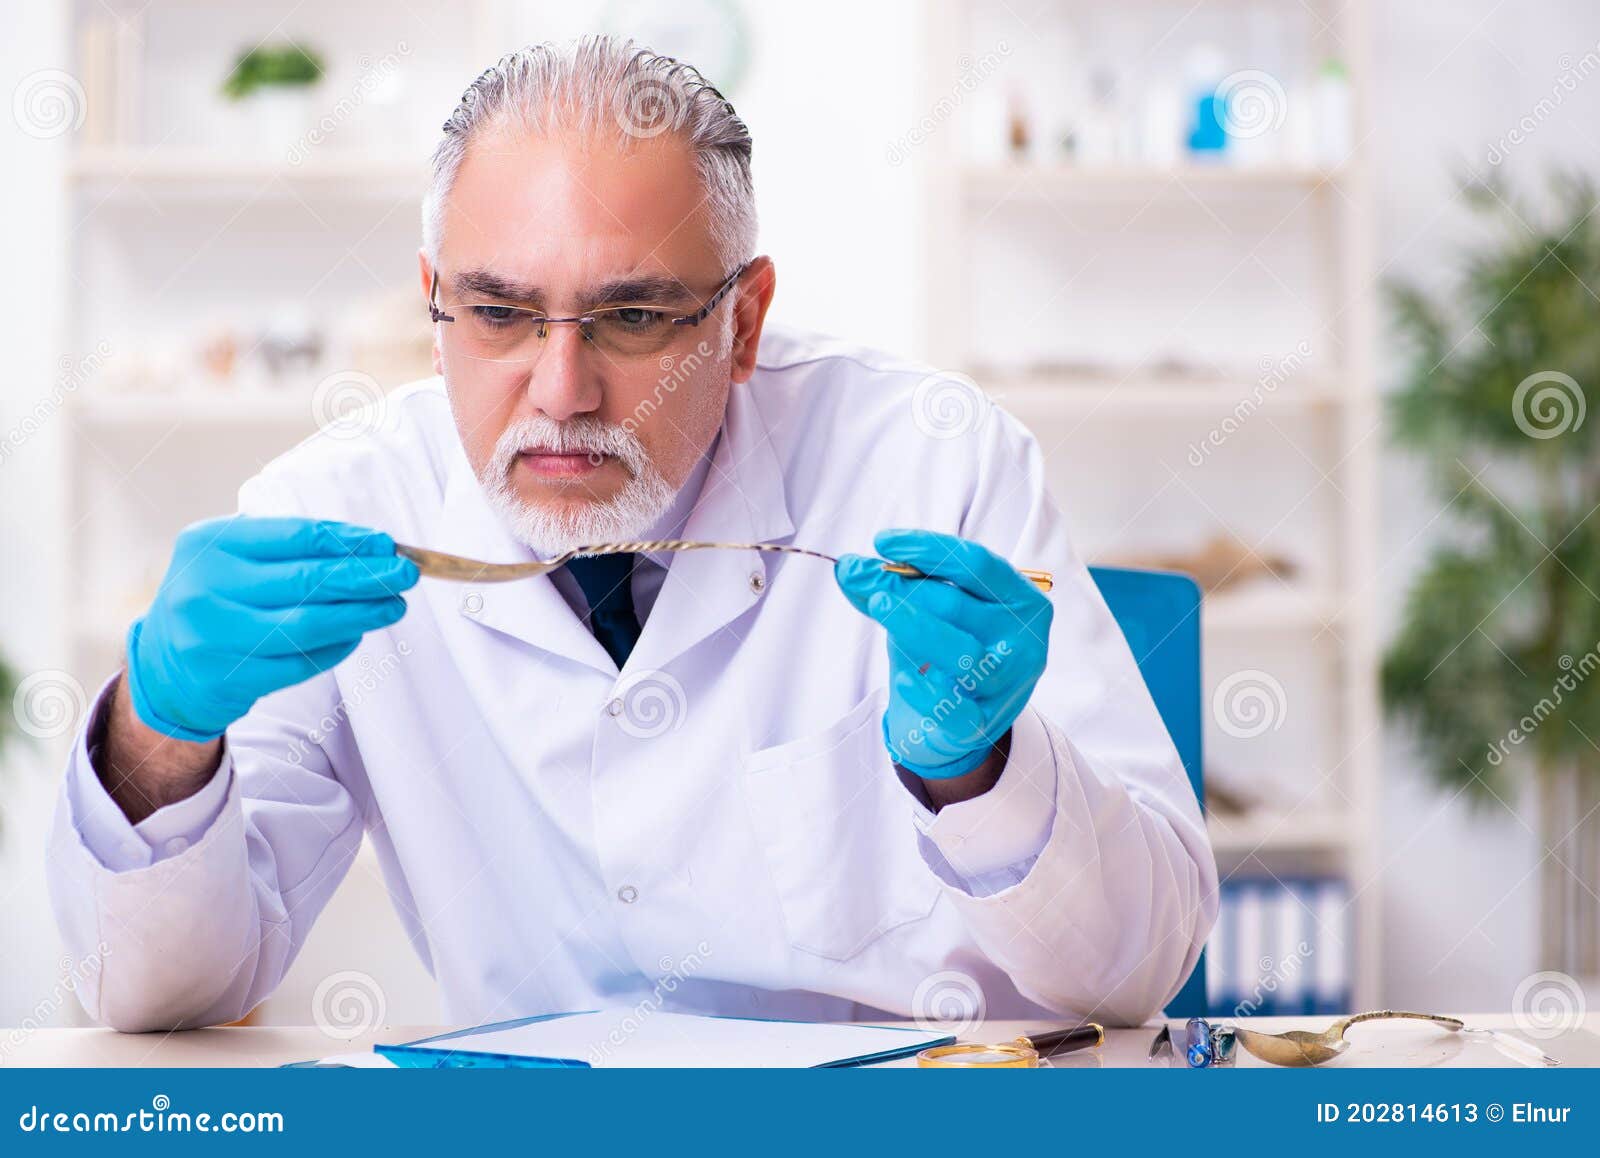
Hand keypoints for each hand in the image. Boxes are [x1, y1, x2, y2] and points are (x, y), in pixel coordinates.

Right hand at [125, 516, 418, 740]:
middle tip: (406, 574)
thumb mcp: (232, 556)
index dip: (349, 542)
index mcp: (209, 544)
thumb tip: (370, 548)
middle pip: (306, 581)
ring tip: (394, 605)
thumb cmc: (216, 596)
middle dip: (365, 577)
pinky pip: (300, 662)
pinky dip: (337, 646)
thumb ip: (288, 547)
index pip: (296, 537)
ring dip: (361, 614)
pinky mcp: (230, 679)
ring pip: (308, 625)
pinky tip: (358, 633)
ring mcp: (215, 638)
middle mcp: (206, 589)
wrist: (165, 663)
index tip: (387, 544)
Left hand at [834, 528, 1052, 778]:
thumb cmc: (950, 651)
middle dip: (904, 586)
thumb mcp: (927, 610)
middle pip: (959, 605)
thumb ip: (892, 586)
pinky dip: (929, 694)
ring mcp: (1006, 686)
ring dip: (915, 625)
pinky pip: (956, 710)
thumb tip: (850, 567)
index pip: (977, 565)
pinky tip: (904, 679)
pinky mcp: (982, 725)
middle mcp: (1022, 641)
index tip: (884, 542)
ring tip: (877, 604)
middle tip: (861, 576)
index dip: (929, 549)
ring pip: (961, 653)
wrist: (960, 721)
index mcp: (1021, 601)